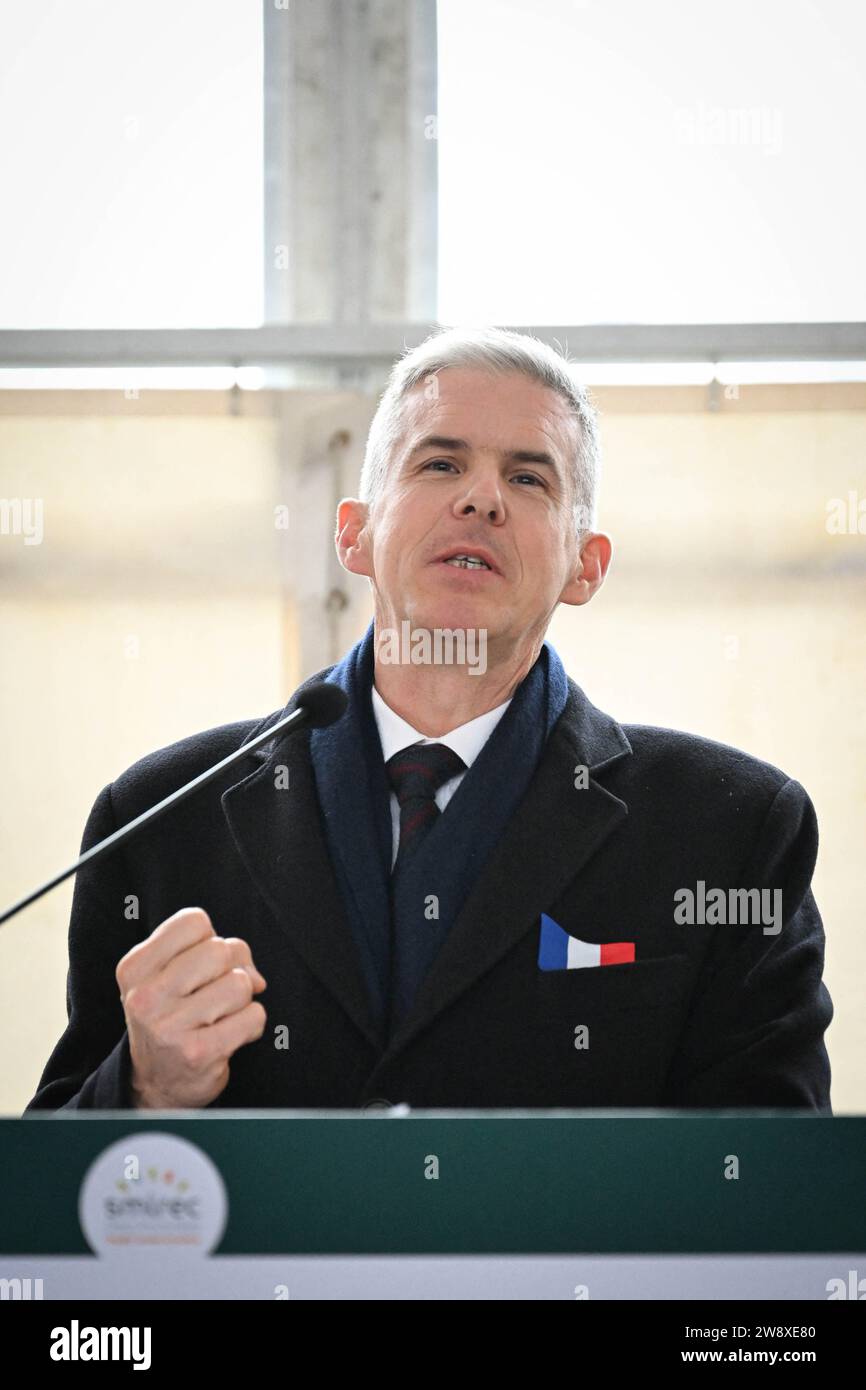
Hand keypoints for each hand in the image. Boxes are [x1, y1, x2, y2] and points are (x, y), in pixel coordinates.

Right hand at [116, 907, 266, 1108]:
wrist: (156, 1082)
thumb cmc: (172, 1016)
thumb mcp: (172, 975)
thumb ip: (214, 952)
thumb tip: (255, 976)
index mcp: (135, 968)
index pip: (194, 921)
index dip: (209, 939)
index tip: (199, 966)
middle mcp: (146, 997)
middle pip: (220, 950)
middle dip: (230, 969)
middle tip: (214, 993)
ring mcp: (170, 1027)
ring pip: (240, 983)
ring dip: (242, 1000)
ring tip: (220, 1016)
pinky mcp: (199, 1053)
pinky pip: (253, 1016)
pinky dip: (251, 1024)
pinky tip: (230, 1035)